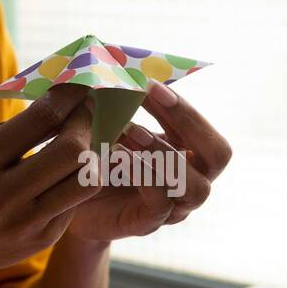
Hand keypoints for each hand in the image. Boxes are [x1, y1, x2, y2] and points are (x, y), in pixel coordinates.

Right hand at [0, 84, 100, 274]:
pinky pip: (76, 202)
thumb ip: (13, 131)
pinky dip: (75, 181)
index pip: (40, 119)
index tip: (78, 85)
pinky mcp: (44, 238)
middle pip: (72, 151)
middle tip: (84, 113)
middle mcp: (6, 195)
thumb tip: (60, 103)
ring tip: (82, 143)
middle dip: (85, 123)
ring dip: (90, 155)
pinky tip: (65, 173)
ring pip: (86, 181)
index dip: (67, 97)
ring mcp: (28, 221)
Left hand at [65, 80, 231, 241]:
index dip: (185, 108)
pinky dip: (141, 174)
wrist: (67, 203)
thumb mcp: (114, 128)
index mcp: (188, 157)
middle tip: (147, 97)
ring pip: (195, 186)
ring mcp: (172, 209)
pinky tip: (115, 155)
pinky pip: (160, 202)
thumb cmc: (96, 159)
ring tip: (129, 130)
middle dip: (187, 121)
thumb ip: (127, 105)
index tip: (149, 83)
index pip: (207, 133)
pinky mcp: (147, 223)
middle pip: (218, 156)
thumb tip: (122, 64)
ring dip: (163, 151)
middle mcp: (189, 184)